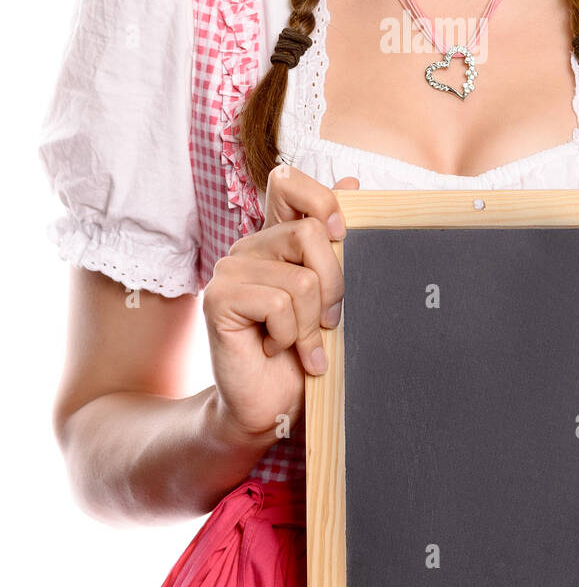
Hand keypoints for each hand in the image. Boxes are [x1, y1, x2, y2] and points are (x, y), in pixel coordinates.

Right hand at [202, 164, 358, 447]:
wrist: (273, 405)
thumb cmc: (305, 352)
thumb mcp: (333, 295)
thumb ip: (337, 242)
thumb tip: (352, 183)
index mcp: (278, 238)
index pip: (288, 181)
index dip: (321, 200)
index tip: (341, 235)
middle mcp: (251, 245)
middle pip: (311, 232)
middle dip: (334, 285)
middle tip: (327, 321)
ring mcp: (230, 269)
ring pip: (301, 278)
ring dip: (312, 323)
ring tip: (300, 344)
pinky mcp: (218, 297)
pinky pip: (279, 302)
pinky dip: (289, 335)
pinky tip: (276, 349)